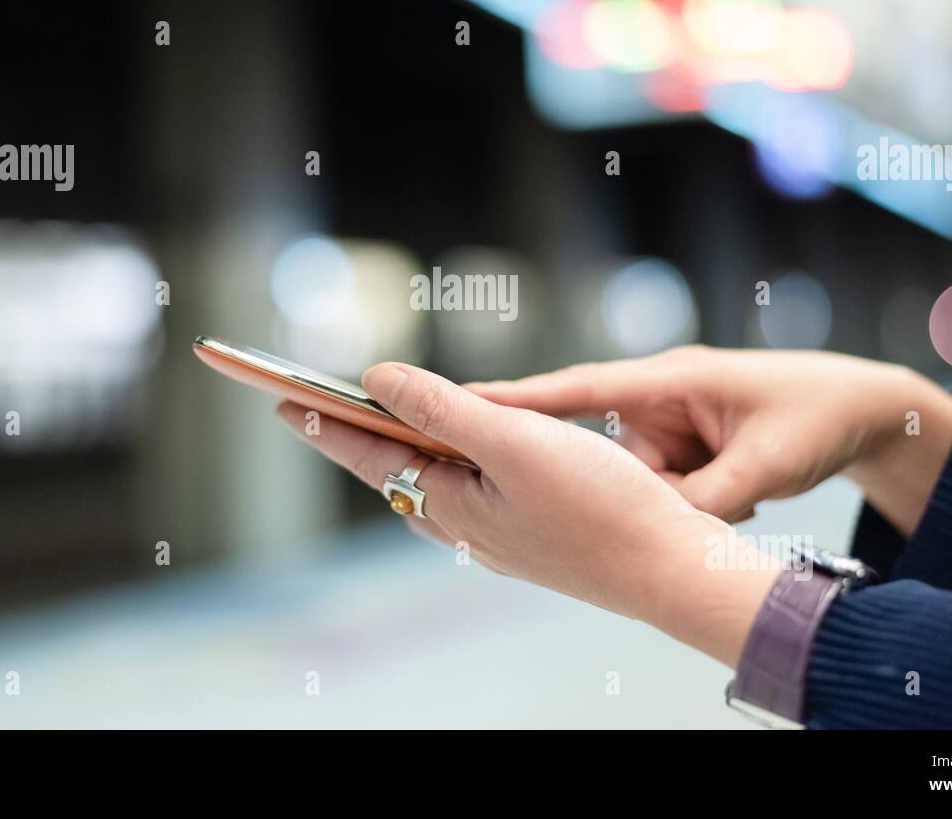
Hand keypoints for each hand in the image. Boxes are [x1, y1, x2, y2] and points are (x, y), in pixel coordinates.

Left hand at [276, 363, 780, 666]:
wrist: (672, 570)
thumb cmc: (601, 505)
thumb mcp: (513, 441)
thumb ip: (440, 408)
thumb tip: (375, 382)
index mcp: (452, 504)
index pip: (369, 453)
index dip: (323, 422)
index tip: (280, 401)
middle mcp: (467, 527)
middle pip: (396, 472)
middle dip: (357, 437)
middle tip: (321, 409)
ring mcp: (500, 537)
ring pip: (434, 489)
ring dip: (406, 453)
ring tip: (384, 427)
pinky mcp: (534, 538)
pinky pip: (474, 497)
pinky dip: (457, 466)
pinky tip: (472, 459)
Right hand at [469, 347, 951, 535]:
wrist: (866, 409)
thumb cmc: (816, 416)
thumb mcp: (767, 462)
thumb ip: (707, 498)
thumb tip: (659, 526)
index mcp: (670, 380)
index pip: (578, 390)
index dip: (519, 400)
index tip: (463, 403)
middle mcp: (660, 400)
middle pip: (609, 452)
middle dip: (637, 484)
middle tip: (672, 493)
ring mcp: (673, 425)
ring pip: (643, 479)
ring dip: (688, 498)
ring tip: (745, 489)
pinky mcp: (686, 447)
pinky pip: (670, 487)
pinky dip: (702, 500)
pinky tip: (744, 493)